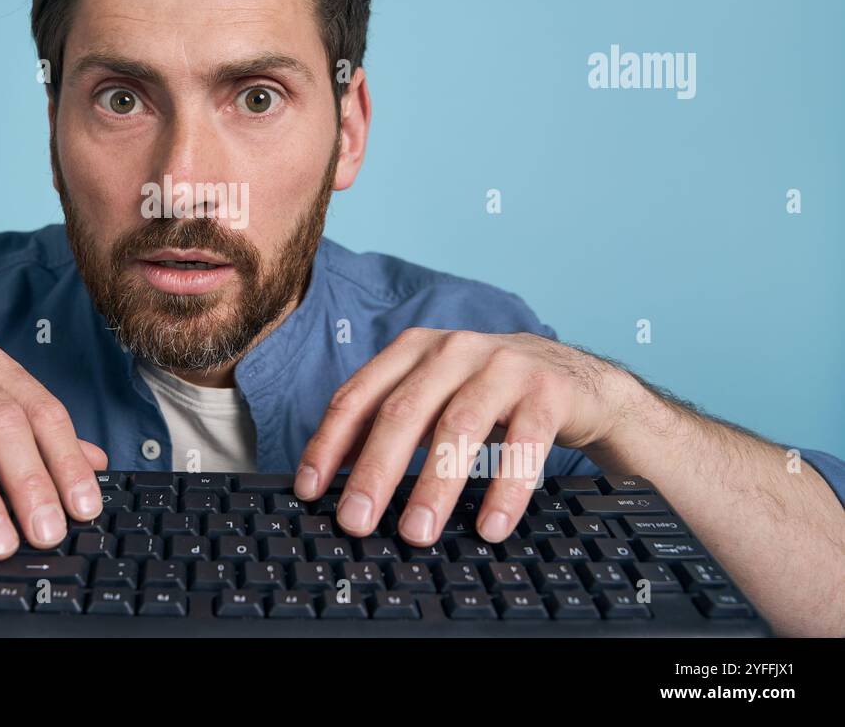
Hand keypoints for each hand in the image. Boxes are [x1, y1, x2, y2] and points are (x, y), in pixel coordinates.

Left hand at [293, 329, 633, 545]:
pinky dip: (505, 490)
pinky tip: (491, 527)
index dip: (329, 443)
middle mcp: (452, 350)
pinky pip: (524, 444)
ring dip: (434, 486)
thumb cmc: (489, 395)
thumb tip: (334, 480)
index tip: (309, 489)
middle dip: (374, 471)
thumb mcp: (434, 399)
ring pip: (459, 427)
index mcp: (413, 350)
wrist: (577, 379)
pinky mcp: (548, 390)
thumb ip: (388, 427)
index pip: (357, 396)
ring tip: (416, 534)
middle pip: (402, 412)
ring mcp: (502, 366)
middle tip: (355, 521)